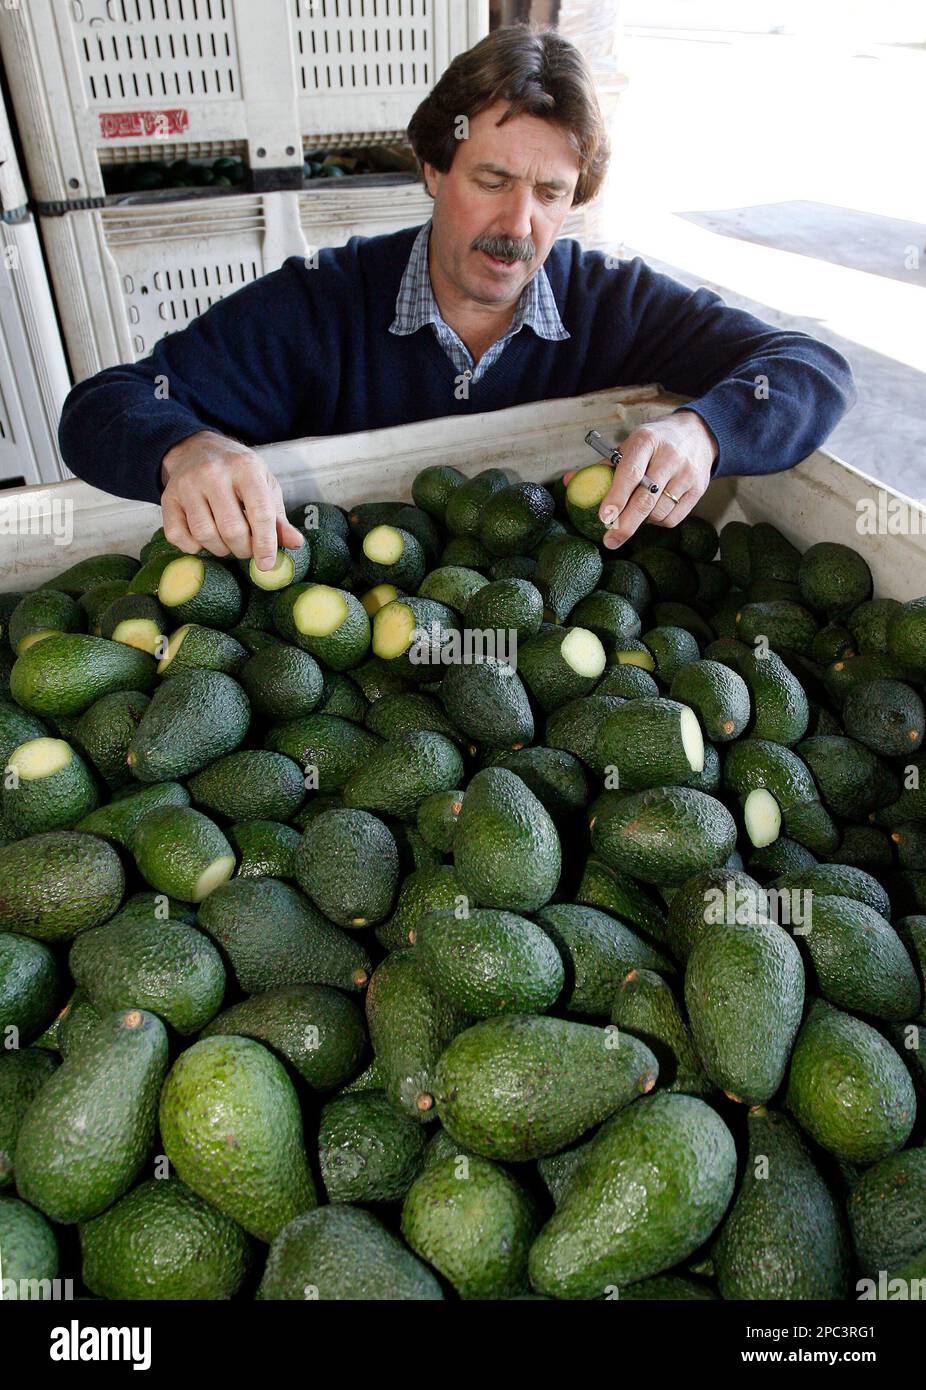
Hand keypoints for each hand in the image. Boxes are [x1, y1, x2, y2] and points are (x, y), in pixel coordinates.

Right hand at [160, 431, 303, 568]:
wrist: (197, 448)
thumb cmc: (238, 472)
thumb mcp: (265, 486)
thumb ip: (278, 518)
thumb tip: (296, 544)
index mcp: (245, 467)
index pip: (260, 513)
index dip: (266, 544)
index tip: (267, 563)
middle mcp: (213, 473)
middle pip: (231, 529)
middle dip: (243, 549)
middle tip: (246, 549)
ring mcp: (187, 484)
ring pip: (204, 535)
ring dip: (220, 549)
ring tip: (227, 542)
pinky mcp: (167, 497)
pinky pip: (178, 537)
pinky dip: (193, 547)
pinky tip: (203, 538)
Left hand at [567, 410, 718, 549]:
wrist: (698, 434)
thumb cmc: (654, 443)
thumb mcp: (630, 446)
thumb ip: (602, 466)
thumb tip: (570, 482)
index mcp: (646, 440)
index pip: (630, 473)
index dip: (616, 497)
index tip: (604, 518)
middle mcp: (669, 456)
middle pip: (645, 500)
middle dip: (625, 525)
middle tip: (610, 540)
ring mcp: (687, 473)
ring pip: (659, 512)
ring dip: (642, 520)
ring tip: (636, 511)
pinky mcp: (699, 488)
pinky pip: (674, 518)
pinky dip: (659, 521)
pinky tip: (653, 511)